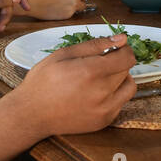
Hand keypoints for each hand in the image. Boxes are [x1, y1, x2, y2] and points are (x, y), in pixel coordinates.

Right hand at [19, 33, 136, 134]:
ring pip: (128, 87)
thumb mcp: (64, 54)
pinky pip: (121, 103)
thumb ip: (95, 45)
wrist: (31, 114)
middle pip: (126, 70)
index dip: (123, 49)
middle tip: (99, 64)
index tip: (115, 49)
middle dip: (117, 63)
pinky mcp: (104, 121)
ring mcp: (105, 109)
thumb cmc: (43, 81)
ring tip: (101, 78)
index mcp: (91, 71)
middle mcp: (102, 92)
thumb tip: (121, 39)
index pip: (127, 57)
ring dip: (120, 79)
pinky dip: (114, 95)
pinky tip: (97, 93)